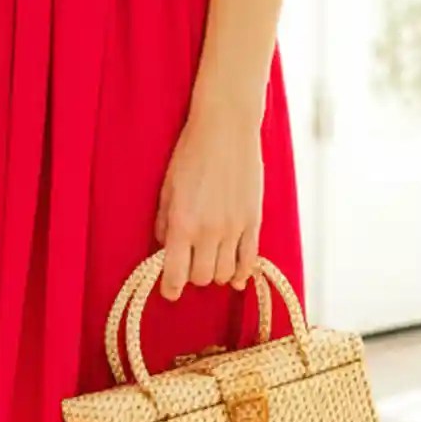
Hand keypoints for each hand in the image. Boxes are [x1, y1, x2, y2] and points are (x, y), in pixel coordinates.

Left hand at [154, 102, 262, 299]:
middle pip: (201, 278)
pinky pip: (250, 259)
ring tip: (209, 263)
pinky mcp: (254, 221)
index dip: (170, 288)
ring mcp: (235, 228)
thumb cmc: (191, 154)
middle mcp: (210, 232)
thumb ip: (165, 223)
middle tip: (188, 266)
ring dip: (215, 274)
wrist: (226, 129)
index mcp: (183, 224)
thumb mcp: (167, 189)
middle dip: (192, 277)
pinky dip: (242, 273)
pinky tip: (235, 277)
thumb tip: (166, 248)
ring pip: (224, 273)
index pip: (175, 274)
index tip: (169, 292)